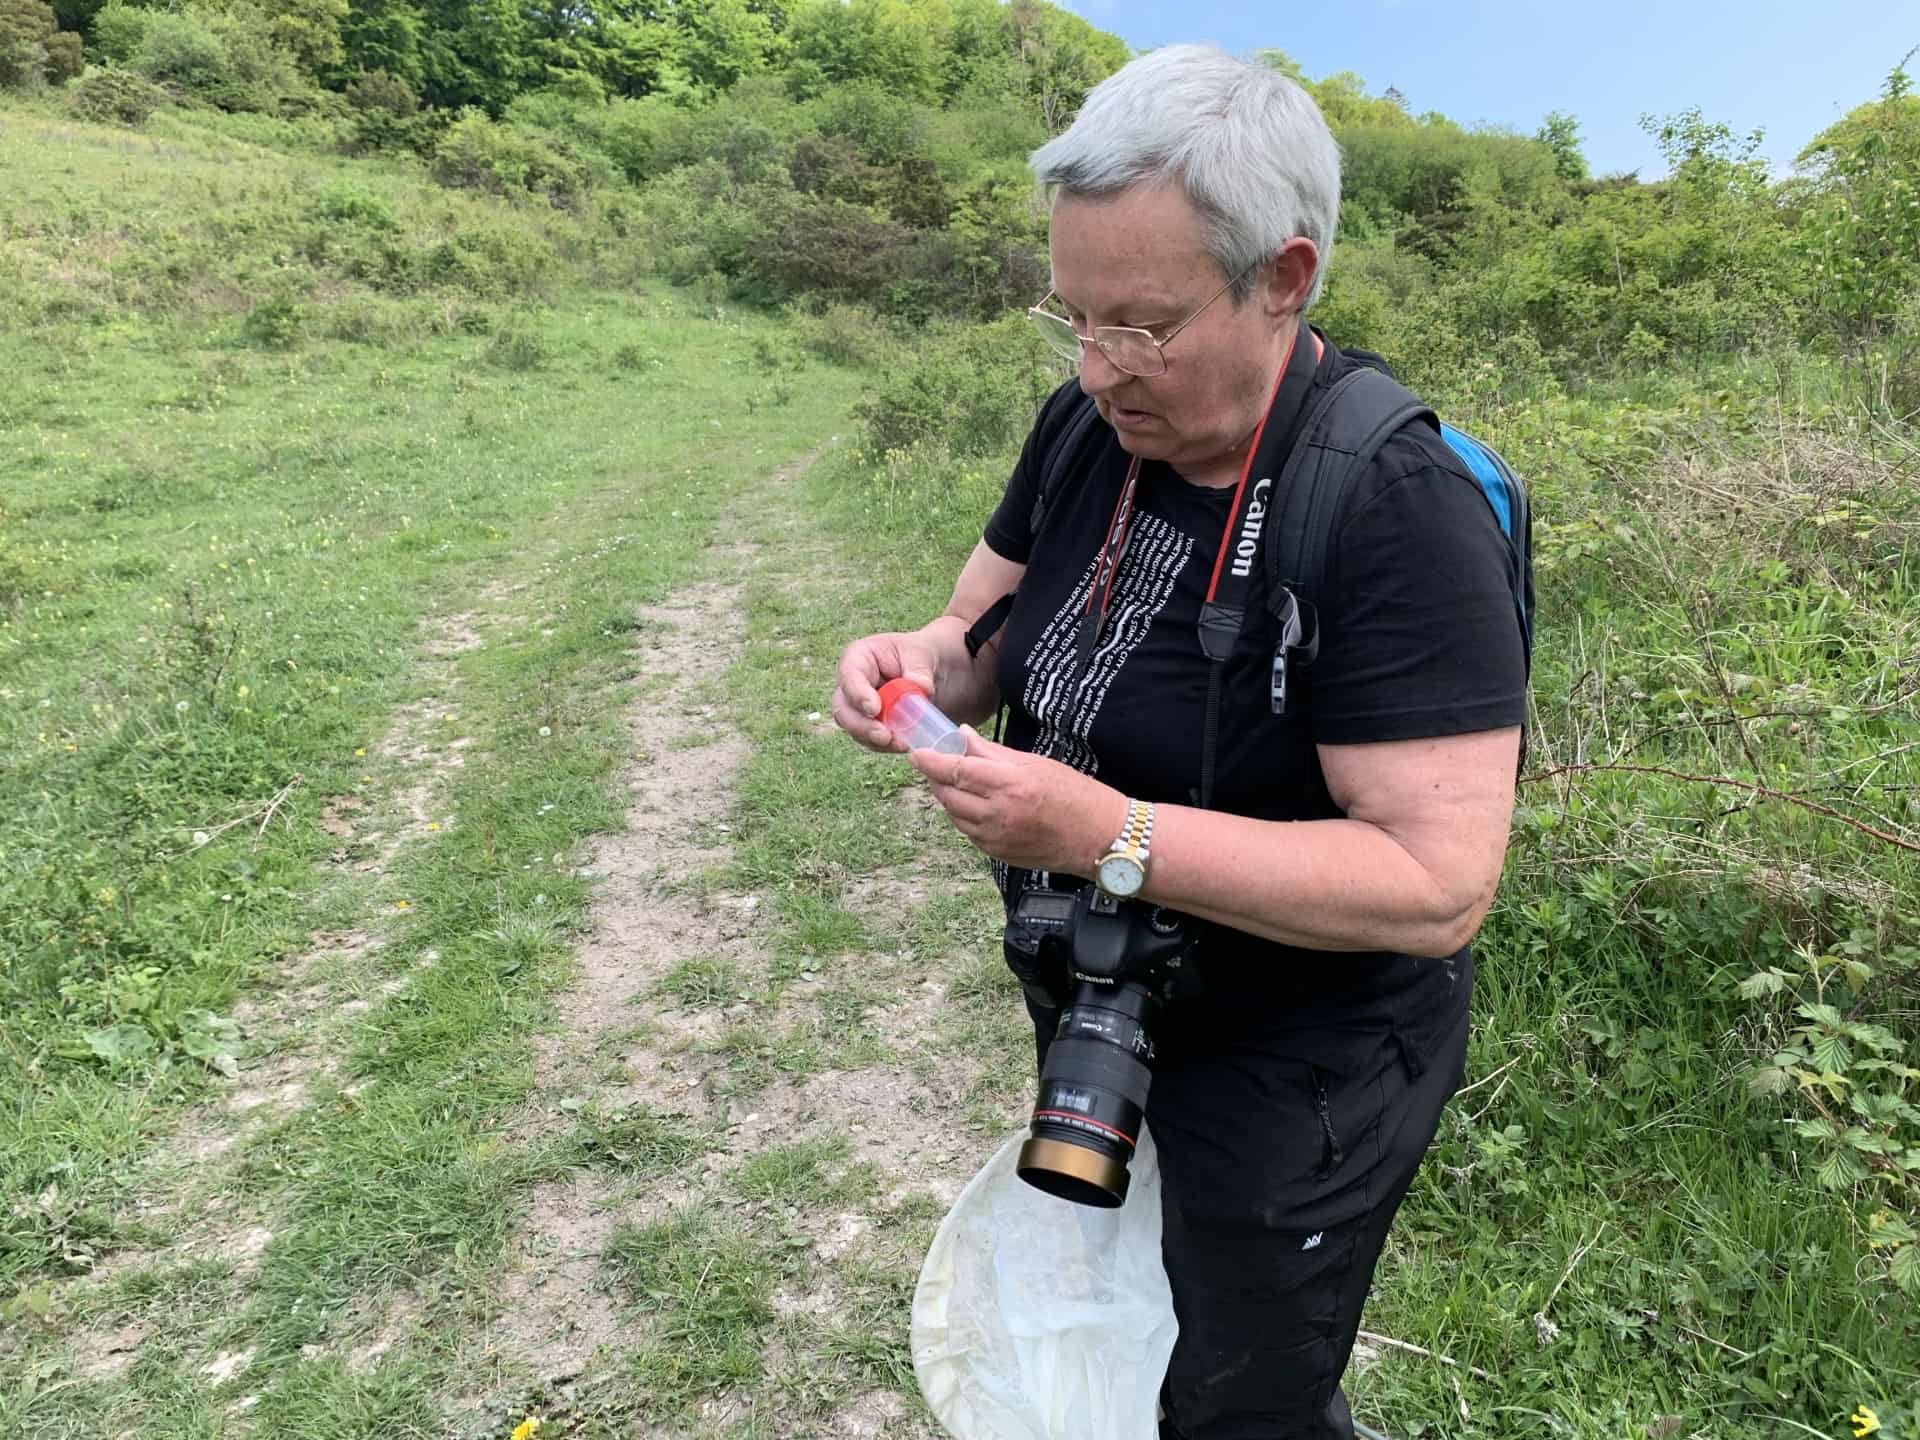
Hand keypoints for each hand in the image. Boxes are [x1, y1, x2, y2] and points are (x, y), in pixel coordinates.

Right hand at [831, 631, 940, 753]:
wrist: (929, 671)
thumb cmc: (918, 655)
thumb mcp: (921, 653)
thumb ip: (919, 669)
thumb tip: (921, 687)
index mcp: (858, 658)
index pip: (849, 676)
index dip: (858, 694)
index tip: (874, 709)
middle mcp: (850, 685)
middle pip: (843, 709)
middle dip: (862, 726)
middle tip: (884, 736)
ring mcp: (857, 708)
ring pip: (855, 729)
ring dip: (875, 740)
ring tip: (901, 744)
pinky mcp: (869, 725)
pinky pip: (870, 740)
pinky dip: (886, 746)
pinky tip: (903, 744)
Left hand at [909, 727, 1124, 876]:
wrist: (1099, 837)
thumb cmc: (1076, 794)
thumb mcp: (1036, 763)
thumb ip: (994, 753)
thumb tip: (962, 736)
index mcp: (1010, 784)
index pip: (956, 770)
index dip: (930, 761)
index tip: (917, 753)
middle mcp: (998, 813)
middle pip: (948, 794)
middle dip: (937, 778)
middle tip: (937, 764)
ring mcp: (996, 838)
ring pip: (954, 815)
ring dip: (949, 798)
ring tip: (958, 783)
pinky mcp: (997, 854)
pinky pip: (967, 832)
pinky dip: (963, 816)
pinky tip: (975, 805)